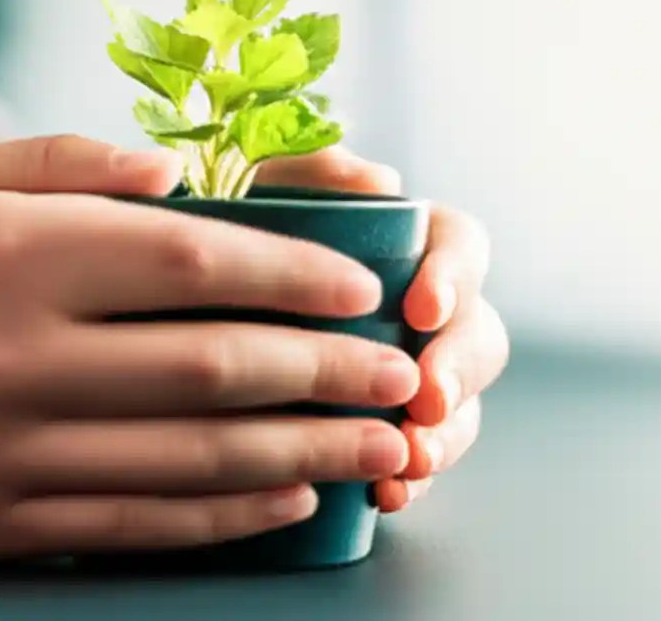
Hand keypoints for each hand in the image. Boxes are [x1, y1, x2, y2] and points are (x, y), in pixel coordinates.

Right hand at [0, 136, 421, 557]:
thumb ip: (59, 161)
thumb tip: (176, 174)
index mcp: (10, 256)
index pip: (189, 261)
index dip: (292, 273)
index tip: (360, 286)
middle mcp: (15, 357)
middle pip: (212, 365)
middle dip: (329, 372)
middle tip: (400, 376)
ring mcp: (8, 451)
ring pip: (193, 456)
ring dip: (306, 452)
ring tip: (379, 446)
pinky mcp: (1, 522)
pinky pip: (140, 522)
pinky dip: (228, 514)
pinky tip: (288, 498)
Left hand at [258, 147, 509, 511]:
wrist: (184, 306)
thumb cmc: (232, 229)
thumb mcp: (260, 182)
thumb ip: (317, 166)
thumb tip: (381, 181)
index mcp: (407, 242)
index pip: (461, 247)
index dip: (454, 278)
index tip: (422, 310)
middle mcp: (421, 308)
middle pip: (476, 335)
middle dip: (459, 371)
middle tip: (427, 401)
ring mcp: (409, 371)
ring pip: (458, 406)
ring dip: (445, 436)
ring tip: (411, 461)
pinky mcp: (383, 424)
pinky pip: (418, 455)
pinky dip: (410, 478)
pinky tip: (387, 494)